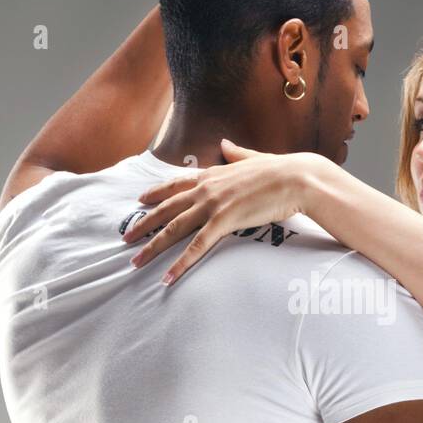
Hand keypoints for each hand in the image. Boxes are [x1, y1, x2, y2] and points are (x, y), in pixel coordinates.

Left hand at [121, 140, 318, 285]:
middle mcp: (206, 188)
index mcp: (212, 173)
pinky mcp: (224, 222)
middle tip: (126, 238)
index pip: (176, 184)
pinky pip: (196, 247)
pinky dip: (180, 264)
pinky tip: (167, 277)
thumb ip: (236, 154)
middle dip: (143, 224)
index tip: (139, 201)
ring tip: (135, 262)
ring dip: (153, 247)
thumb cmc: (281, 170)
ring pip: (174, 229)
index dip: (156, 193)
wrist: (297, 177)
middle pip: (166, 209)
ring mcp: (213, 205)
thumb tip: (226, 144)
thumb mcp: (253, 158)